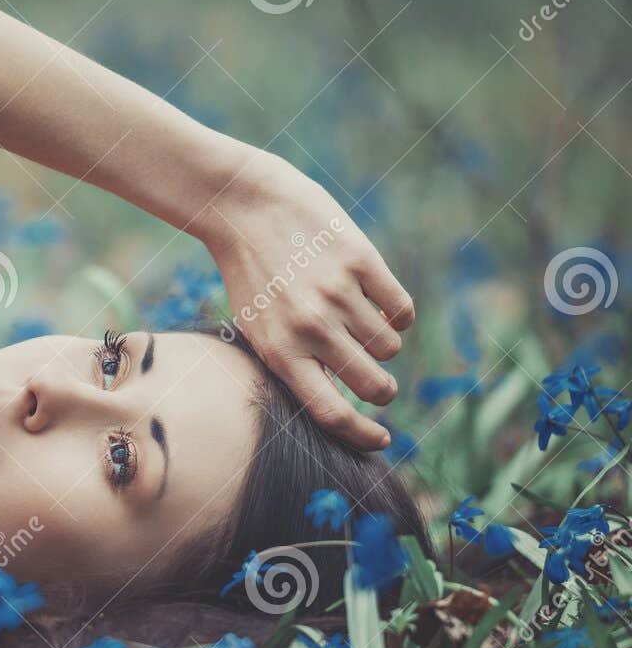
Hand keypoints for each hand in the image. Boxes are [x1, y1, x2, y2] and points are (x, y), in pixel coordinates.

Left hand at [199, 152, 414, 450]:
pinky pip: (401, 309)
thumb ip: (294, 363)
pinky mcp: (360, 262)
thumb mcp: (257, 327)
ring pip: (390, 346)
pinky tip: (376, 301)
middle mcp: (310, 328)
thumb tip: (339, 401)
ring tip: (359, 324)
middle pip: (372, 385)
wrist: (246, 207)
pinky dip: (396, 312)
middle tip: (378, 381)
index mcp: (280, 353)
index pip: (331, 414)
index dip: (362, 435)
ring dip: (383, 343)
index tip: (382, 440)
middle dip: (381, 389)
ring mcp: (337, 294)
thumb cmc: (251, 274)